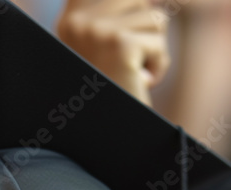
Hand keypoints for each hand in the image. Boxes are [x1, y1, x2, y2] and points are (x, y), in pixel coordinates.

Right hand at [56, 0, 170, 105]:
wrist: (106, 134)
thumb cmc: (112, 92)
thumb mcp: (105, 47)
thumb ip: (117, 17)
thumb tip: (146, 3)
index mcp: (71, 17)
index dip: (132, 12)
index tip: (127, 46)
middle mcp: (78, 20)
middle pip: (139, 1)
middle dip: (145, 32)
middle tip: (127, 62)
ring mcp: (97, 31)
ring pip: (154, 19)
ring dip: (152, 50)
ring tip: (130, 73)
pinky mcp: (120, 45)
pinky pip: (159, 42)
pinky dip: (158, 67)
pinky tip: (137, 82)